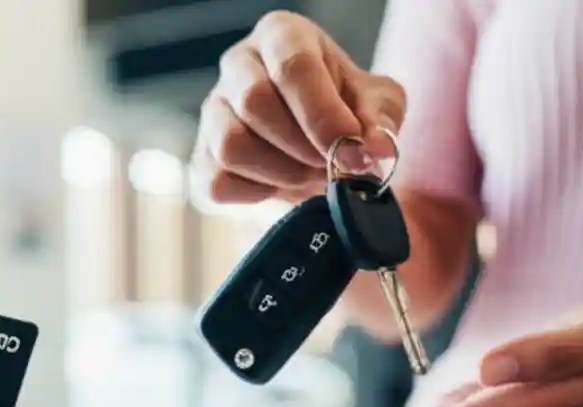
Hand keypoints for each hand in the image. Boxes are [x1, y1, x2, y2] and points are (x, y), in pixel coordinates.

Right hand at [192, 10, 406, 203]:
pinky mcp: (202, 156)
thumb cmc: (345, 109)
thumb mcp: (377, 104)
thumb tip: (375, 149)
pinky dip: (258, 194)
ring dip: (282, 173)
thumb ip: (380, 120)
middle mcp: (239, 64)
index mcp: (281, 36)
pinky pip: (219, 182)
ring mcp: (213, 110)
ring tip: (311, 174)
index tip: (352, 152)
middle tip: (333, 166)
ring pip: (231, 146)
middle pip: (255, 103)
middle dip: (302, 147)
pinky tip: (282, 183)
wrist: (319, 142)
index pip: (292, 66)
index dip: (324, 115)